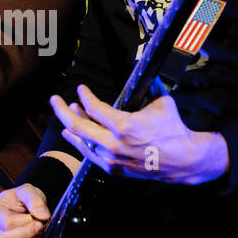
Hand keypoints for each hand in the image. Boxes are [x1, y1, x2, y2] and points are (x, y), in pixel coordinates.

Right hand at [0, 184, 50, 237]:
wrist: (27, 206)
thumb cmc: (24, 198)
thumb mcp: (28, 191)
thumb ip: (34, 200)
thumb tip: (42, 215)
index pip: (7, 223)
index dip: (26, 223)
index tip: (38, 219)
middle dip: (27, 235)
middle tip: (39, 227)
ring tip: (35, 237)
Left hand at [50, 83, 229, 184]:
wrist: (183, 159)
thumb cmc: (173, 129)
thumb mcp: (162, 102)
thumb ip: (148, 86)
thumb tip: (145, 69)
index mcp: (125, 125)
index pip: (95, 108)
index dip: (85, 96)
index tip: (82, 89)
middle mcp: (114, 143)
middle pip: (78, 126)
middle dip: (63, 110)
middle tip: (55, 100)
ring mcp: (113, 159)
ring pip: (82, 142)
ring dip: (70, 126)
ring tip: (66, 113)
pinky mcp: (114, 169)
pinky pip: (90, 155)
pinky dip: (79, 144)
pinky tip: (72, 136)